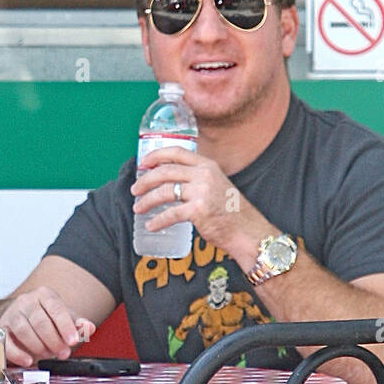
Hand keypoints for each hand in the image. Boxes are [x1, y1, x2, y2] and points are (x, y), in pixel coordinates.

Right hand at [0, 286, 94, 367]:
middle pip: (40, 321)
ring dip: (38, 346)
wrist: (27, 320)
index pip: (56, 308)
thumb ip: (79, 325)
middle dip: (54, 340)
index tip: (73, 341)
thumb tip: (89, 328)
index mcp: (45, 295)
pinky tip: (28, 361)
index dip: (65, 326)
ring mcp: (12, 314)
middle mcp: (26, 301)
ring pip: (23, 330)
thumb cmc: (49, 320)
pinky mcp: (1, 329)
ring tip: (48, 355)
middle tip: (63, 353)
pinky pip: (6, 342)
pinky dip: (17, 353)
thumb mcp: (67, 321)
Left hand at [130, 147, 265, 257]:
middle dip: (145, 181)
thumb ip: (199, 179)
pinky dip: (158, 220)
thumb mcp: (217, 185)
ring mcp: (202, 192)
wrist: (247, 231)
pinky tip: (151, 225)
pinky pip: (171, 214)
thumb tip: (173, 182)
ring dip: (147, 200)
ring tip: (138, 207)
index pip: (176, 152)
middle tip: (135, 190)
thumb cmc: (231, 212)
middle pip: (165, 171)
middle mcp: (204, 175)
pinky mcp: (199, 211)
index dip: (156, 155)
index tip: (143, 163)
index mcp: (208, 165)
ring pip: (164, 191)